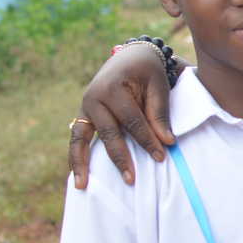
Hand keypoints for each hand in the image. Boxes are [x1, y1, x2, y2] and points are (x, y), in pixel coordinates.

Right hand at [69, 43, 175, 188]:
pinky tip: (78, 176)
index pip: (132, 120)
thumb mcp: (158, 86)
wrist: (131, 56)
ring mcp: (85, 107)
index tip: (161, 156)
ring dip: (82, 163)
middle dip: (120, 157)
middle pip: (108, 132)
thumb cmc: (148, 72)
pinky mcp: (83, 115)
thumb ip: (160, 113)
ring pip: (80, 138)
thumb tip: (166, 142)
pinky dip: (75, 156)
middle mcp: (94, 98)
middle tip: (131, 179)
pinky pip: (76, 138)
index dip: (147, 139)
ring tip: (82, 186)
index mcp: (113, 87)